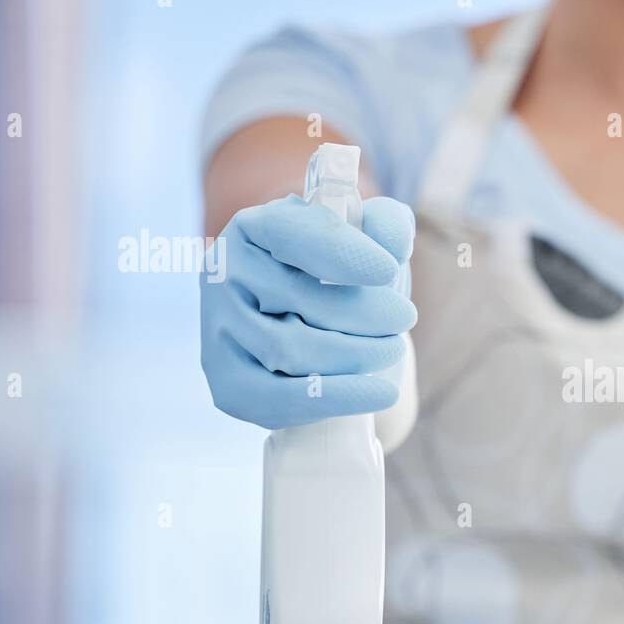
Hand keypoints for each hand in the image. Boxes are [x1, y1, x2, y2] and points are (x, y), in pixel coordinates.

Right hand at [200, 195, 416, 428]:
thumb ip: (386, 224)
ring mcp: (220, 332)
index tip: (388, 270)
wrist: (327, 340)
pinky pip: (280, 398)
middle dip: (363, 311)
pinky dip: (338, 397)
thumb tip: (392, 243)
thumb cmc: (349, 280)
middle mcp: (224, 275)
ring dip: (356, 353)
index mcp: (255, 228)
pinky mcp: (229, 384)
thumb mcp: (372, 241)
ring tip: (393, 348)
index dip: (339, 251)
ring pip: (289, 349)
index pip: (287, 232)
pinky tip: (383, 392)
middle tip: (404, 317)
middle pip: (293, 298)